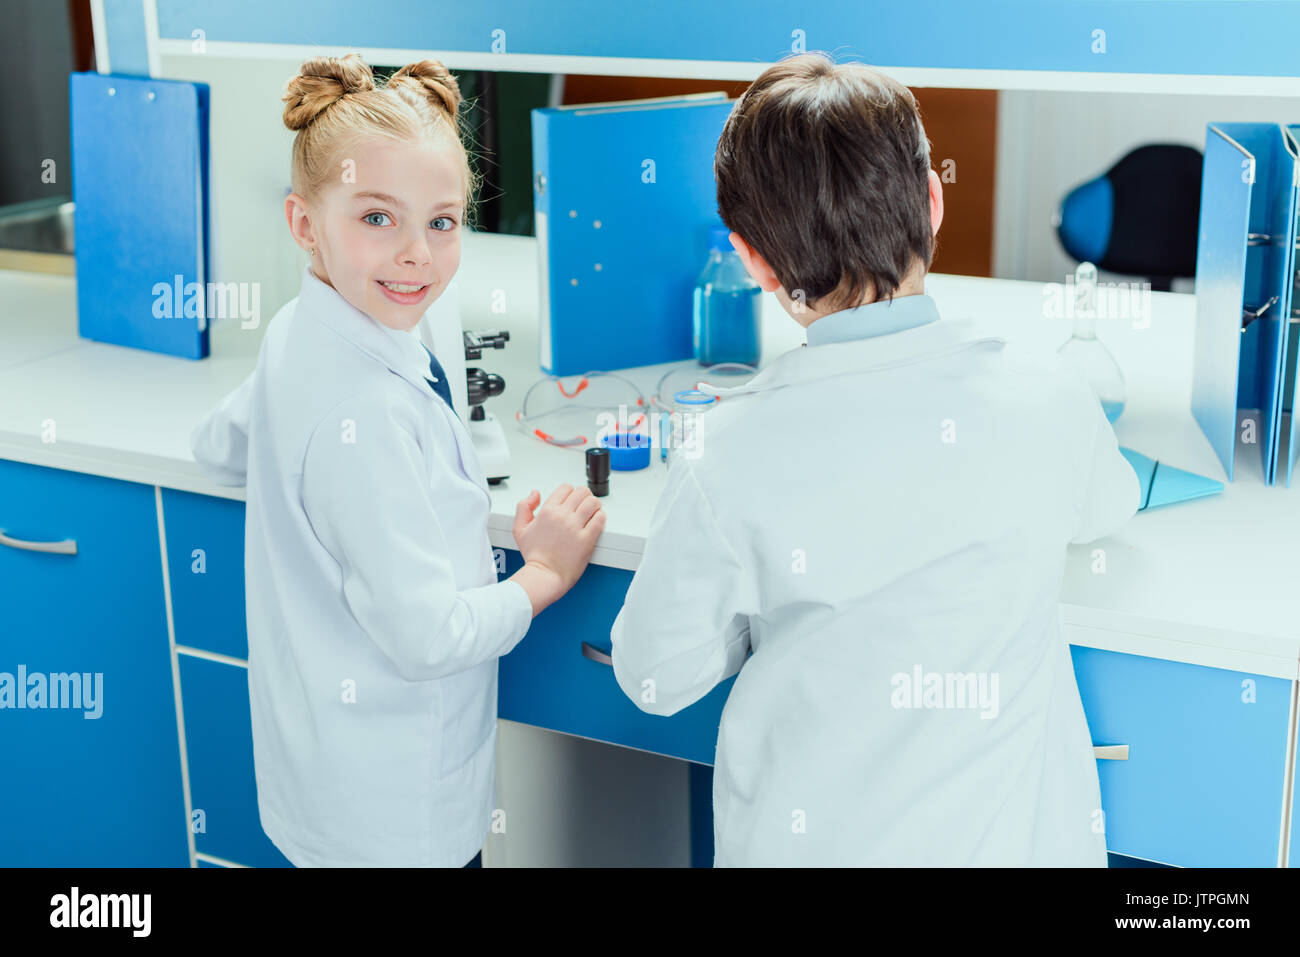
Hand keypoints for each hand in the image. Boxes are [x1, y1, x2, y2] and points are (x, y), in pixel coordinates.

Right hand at [509, 483, 604, 615]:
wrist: (544, 575)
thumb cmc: (534, 556)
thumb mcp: (519, 529)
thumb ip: (524, 507)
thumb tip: (536, 494)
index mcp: (548, 511)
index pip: (566, 487)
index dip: (570, 492)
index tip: (572, 500)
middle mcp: (562, 516)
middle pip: (582, 492)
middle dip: (584, 496)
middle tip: (584, 505)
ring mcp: (575, 527)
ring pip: (593, 502)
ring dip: (595, 505)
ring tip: (593, 512)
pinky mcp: (587, 539)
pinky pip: (600, 519)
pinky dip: (601, 517)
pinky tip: (596, 521)